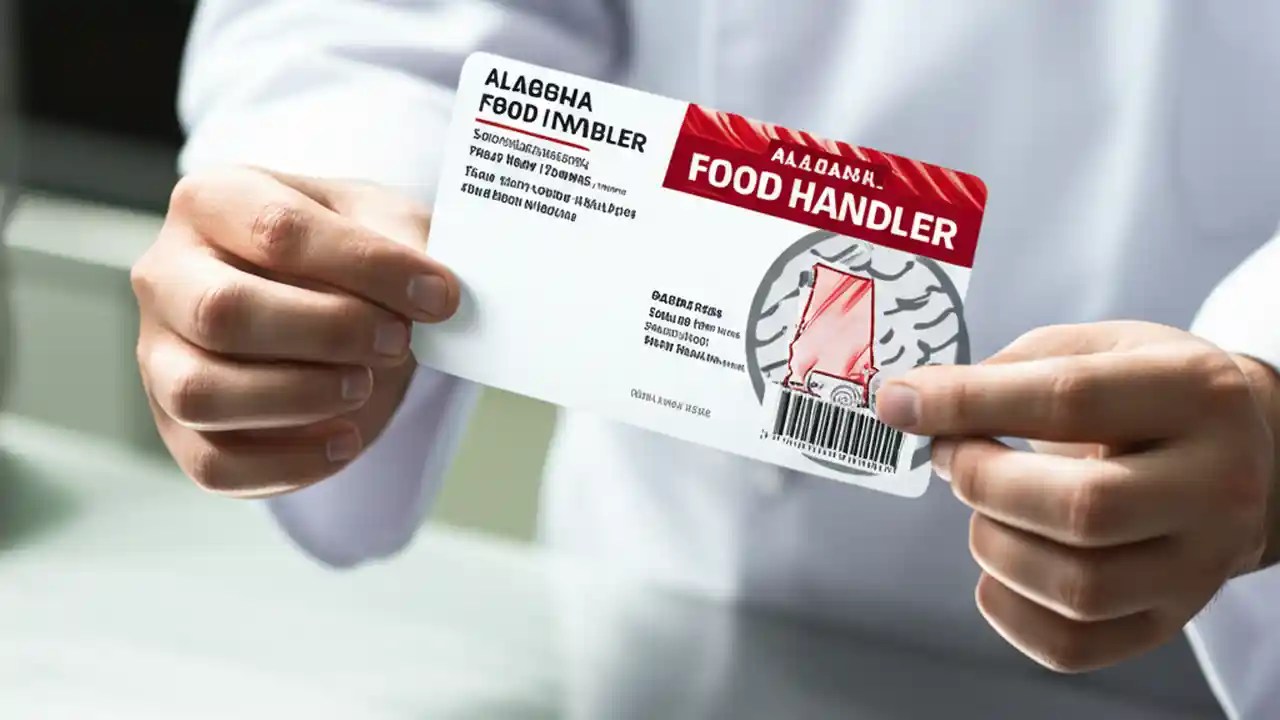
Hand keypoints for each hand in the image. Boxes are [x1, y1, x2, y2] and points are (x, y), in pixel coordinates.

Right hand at [132, 167, 458, 497]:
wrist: (333, 304)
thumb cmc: (346, 254)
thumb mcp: (382, 221)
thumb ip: (403, 243)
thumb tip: (431, 292)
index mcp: (214, 202)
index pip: (277, 230)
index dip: (366, 267)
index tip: (437, 296)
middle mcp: (168, 275)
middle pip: (221, 312)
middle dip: (328, 333)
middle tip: (395, 342)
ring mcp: (160, 355)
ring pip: (201, 393)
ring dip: (300, 397)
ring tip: (363, 385)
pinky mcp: (177, 429)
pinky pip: (214, 464)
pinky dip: (290, 464)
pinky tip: (345, 440)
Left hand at [876, 321, 1278, 671]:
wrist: (1246, 458)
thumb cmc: (1148, 394)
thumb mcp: (1099, 348)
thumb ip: (1009, 369)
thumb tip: (914, 404)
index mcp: (1196, 393)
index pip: (1069, 398)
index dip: (967, 402)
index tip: (900, 402)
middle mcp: (1216, 484)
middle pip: (1082, 509)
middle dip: (983, 480)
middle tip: (951, 456)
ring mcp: (1198, 565)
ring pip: (1077, 587)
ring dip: (994, 543)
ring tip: (987, 506)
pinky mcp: (1168, 621)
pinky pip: (1071, 646)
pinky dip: (1007, 609)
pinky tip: (998, 565)